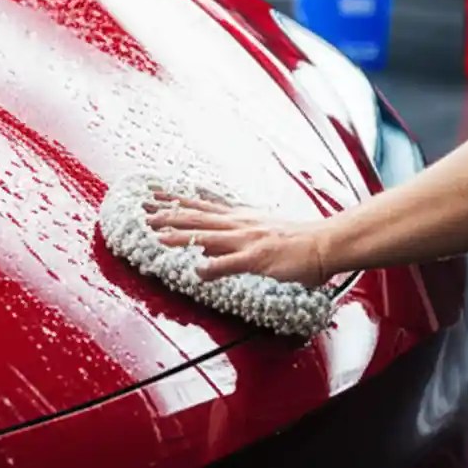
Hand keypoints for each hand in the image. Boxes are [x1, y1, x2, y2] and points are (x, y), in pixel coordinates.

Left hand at [143, 193, 333, 287]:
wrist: (324, 243)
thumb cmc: (296, 240)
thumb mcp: (260, 229)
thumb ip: (234, 236)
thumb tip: (210, 248)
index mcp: (239, 217)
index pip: (201, 206)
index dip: (176, 202)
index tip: (156, 196)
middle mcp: (239, 225)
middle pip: (196, 218)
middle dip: (168, 214)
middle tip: (143, 210)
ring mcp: (246, 241)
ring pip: (206, 237)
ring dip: (181, 236)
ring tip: (157, 235)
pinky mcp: (257, 259)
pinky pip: (230, 264)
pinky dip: (212, 268)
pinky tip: (197, 272)